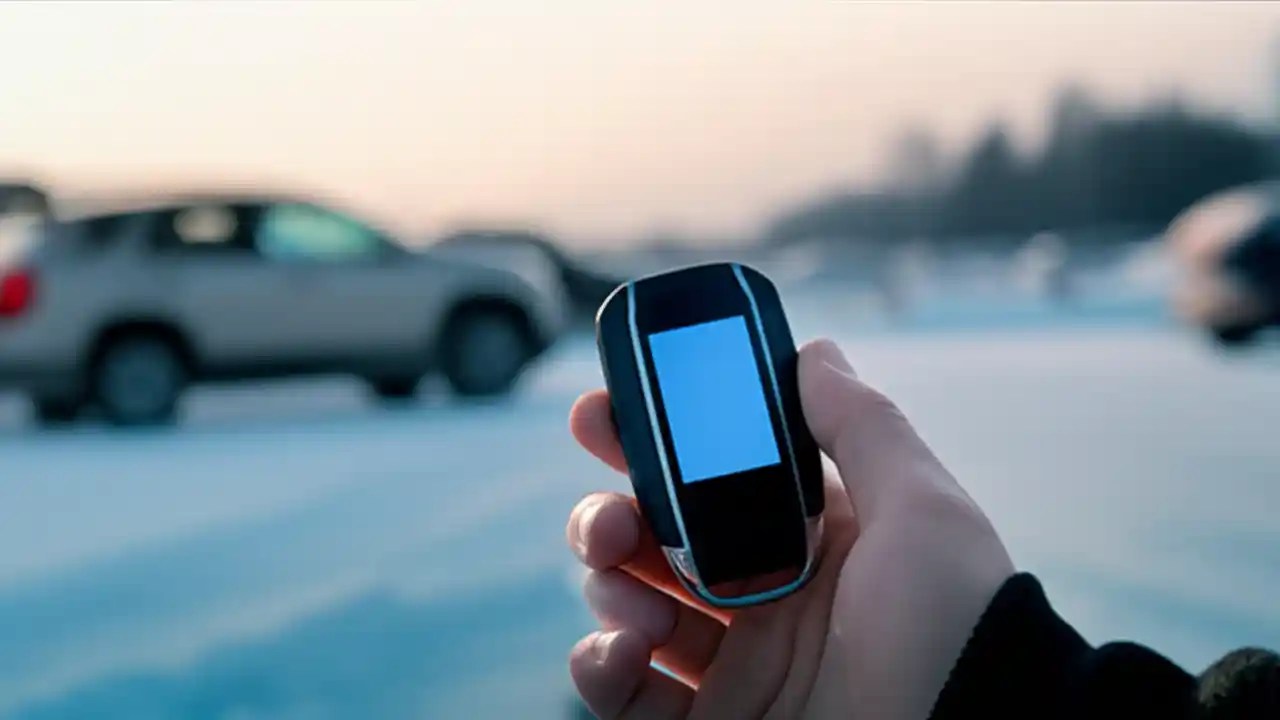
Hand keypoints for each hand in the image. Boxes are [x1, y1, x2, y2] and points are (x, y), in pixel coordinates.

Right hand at [565, 339, 1014, 718]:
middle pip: (656, 540)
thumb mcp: (922, 511)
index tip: (599, 415)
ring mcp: (737, 665)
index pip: (713, 476)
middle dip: (612, 517)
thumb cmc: (956, 629)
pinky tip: (620, 652)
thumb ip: (860, 426)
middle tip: (612, 523)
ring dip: (609, 586)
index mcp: (811, 537)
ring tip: (636, 604)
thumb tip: (813, 352)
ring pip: (631, 606)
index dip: (651, 443)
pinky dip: (600, 668)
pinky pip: (627, 694)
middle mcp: (767, 596)